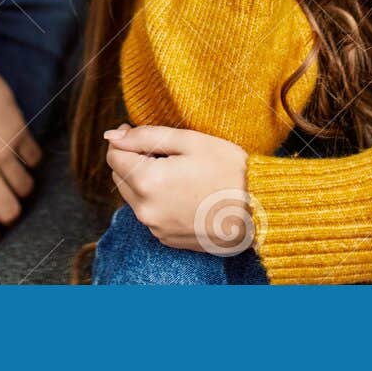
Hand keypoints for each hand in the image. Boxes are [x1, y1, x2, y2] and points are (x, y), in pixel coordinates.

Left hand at [0, 48, 41, 248]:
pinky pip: (34, 159)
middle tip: (0, 212)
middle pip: (9, 211)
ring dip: (19, 192)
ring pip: (25, 188)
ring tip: (9, 187)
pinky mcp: (18, 130)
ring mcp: (3, 149)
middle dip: (6, 218)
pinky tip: (18, 160)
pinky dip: (29, 164)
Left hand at [103, 123, 252, 253]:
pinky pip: (150, 213)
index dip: (125, 139)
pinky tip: (184, 192)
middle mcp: (145, 210)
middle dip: (133, 160)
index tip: (139, 131)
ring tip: (178, 171)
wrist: (260, 211)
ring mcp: (156, 228)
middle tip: (163, 150)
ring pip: (133, 196)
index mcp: (146, 181)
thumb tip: (112, 135)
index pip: (114, 155)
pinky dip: (158, 200)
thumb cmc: (229, 170)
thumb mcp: (189, 141)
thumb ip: (145, 136)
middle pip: (120, 176)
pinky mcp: (167, 239)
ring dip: (144, 181)